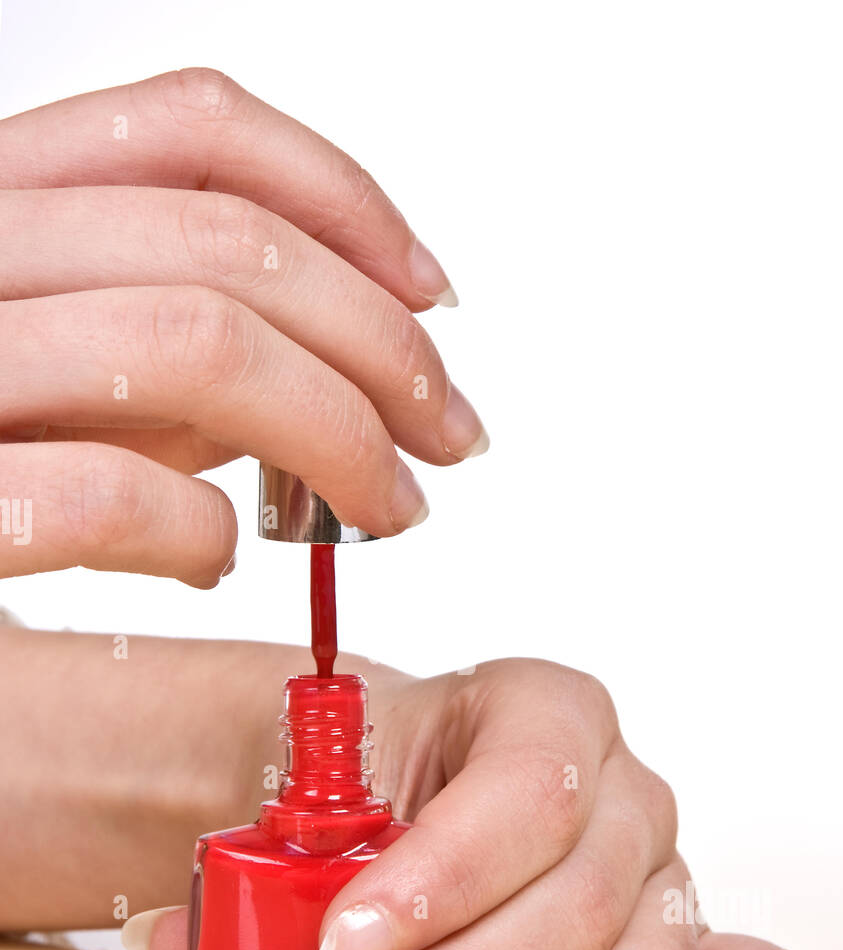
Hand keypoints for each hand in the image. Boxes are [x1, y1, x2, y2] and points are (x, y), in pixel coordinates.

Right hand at [0, 69, 486, 583]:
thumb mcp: (56, 371)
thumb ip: (160, 341)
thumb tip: (328, 351)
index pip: (194, 126)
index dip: (348, 199)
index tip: (430, 295)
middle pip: (225, 244)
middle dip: (381, 348)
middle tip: (442, 435)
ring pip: (192, 343)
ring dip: (336, 438)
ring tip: (381, 508)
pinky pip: (98, 493)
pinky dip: (197, 532)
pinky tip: (218, 560)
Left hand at [128, 658, 826, 949]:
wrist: (416, 784)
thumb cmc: (375, 785)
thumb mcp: (313, 796)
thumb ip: (254, 863)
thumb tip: (184, 944)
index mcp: (541, 710)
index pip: (520, 796)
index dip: (436, 883)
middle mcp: (621, 788)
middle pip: (571, 901)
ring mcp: (660, 869)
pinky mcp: (675, 940)